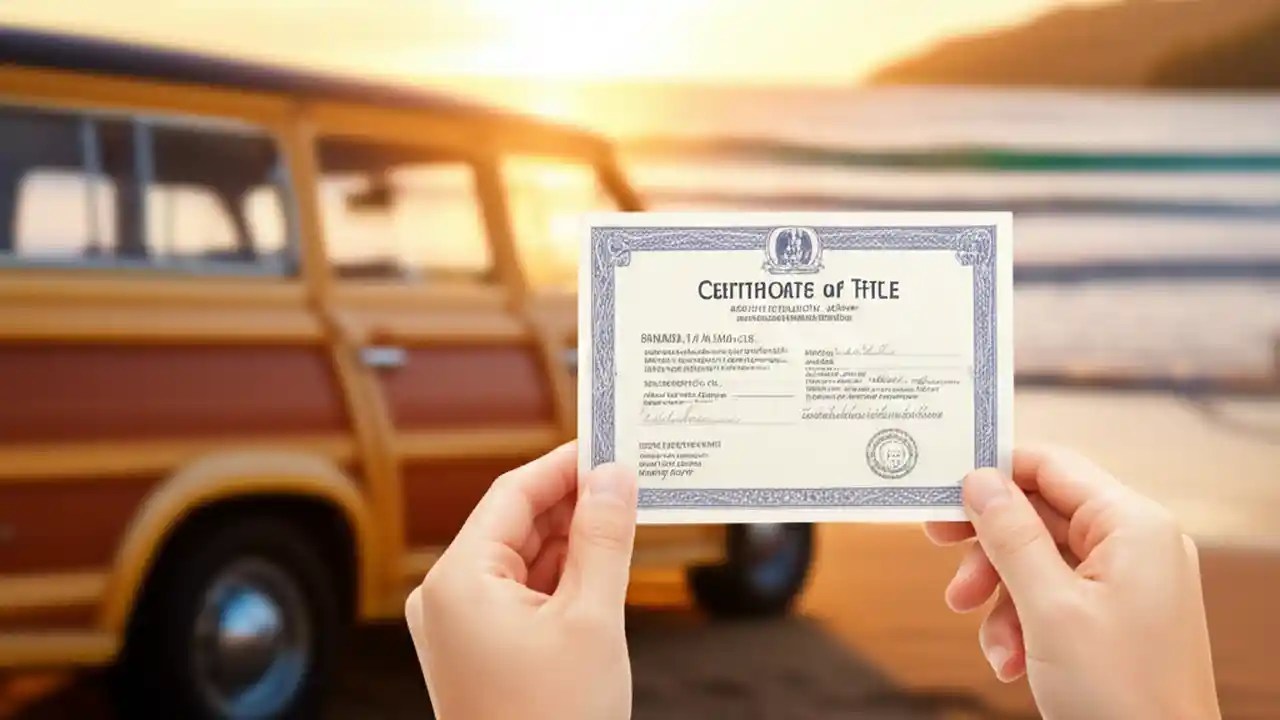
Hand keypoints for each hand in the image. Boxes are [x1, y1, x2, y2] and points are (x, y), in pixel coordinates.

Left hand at [405, 442, 636, 719]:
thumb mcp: (592, 619)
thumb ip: (605, 538)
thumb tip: (615, 476)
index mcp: (457, 580)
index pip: (512, 494)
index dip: (564, 465)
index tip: (610, 443)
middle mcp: (447, 597)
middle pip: (516, 524)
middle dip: (574, 502)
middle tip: (631, 478)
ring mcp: (461, 627)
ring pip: (523, 559)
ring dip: (573, 540)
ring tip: (628, 518)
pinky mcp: (480, 651)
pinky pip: (523, 594)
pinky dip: (563, 578)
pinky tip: (606, 564)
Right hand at [926, 447, 1219, 719]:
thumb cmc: (1122, 697)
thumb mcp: (1049, 608)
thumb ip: (1011, 536)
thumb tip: (980, 480)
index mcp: (1133, 526)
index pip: (1050, 467)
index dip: (993, 474)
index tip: (942, 493)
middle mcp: (1136, 545)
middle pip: (1039, 515)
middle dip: (990, 550)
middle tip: (945, 560)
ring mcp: (1130, 582)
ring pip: (1039, 560)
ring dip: (1001, 597)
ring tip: (989, 638)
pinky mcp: (1118, 616)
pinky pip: (1054, 596)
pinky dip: (1024, 623)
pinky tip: (1014, 659)